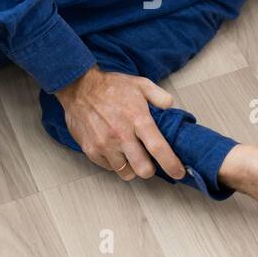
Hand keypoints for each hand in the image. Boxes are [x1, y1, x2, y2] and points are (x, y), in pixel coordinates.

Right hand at [55, 66, 186, 181]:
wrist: (79, 87)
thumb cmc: (111, 86)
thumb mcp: (141, 84)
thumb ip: (160, 96)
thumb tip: (171, 108)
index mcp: (138, 119)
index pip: (159, 149)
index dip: (172, 164)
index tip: (179, 172)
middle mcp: (122, 135)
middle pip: (143, 170)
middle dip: (149, 169)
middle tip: (148, 160)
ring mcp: (104, 144)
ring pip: (126, 172)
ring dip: (131, 166)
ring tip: (128, 152)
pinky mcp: (91, 150)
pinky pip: (109, 168)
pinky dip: (114, 162)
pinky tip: (114, 148)